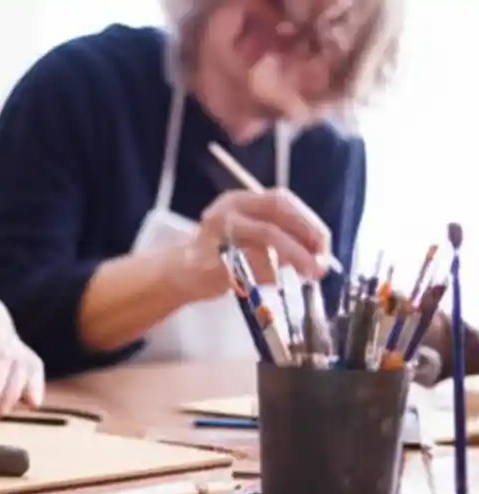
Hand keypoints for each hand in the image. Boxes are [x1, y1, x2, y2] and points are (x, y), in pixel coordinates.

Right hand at [176, 189, 330, 301]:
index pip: (282, 201)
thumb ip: (282, 237)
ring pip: (266, 236)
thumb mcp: (252, 237)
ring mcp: (218, 231)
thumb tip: (320, 254)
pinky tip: (268, 282)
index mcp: (240, 199)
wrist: (180, 274)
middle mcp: (228, 209)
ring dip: (293, 257)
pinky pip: (250, 262)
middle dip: (305, 238)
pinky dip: (266, 275)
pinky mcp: (211, 255)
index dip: (308, 221)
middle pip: (275, 215)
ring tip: (307, 275)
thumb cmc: (223, 256)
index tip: (324, 245)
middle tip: (321, 263)